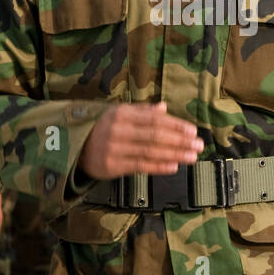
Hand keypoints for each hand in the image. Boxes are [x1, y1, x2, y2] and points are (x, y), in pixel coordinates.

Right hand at [77, 102, 201, 179]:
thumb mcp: (119, 113)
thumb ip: (142, 111)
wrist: (75, 147)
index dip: (175, 125)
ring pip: (150, 152)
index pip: (154, 120)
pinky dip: (158, 167)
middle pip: (155, 136)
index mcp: (122, 114)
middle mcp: (118, 130)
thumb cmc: (102, 128)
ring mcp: (114, 149)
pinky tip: (174, 166)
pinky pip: (140, 166)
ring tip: (192, 157)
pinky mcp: (112, 166)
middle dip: (179, 141)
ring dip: (174, 154)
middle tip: (198, 145)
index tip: (192, 131)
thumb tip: (164, 108)